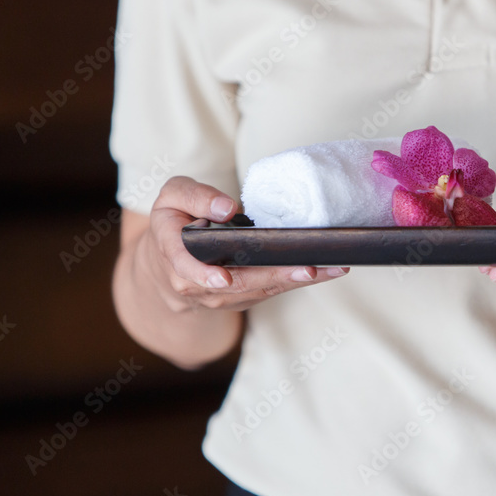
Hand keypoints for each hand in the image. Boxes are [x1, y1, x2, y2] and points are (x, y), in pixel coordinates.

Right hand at [144, 176, 348, 311]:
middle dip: (276, 276)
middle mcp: (198, 284)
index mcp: (175, 255)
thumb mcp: (172, 197)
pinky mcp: (241, 298)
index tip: (223, 278)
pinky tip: (325, 270)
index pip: (188, 269)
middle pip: (239, 284)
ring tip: (330, 268)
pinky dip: (297, 281)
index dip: (205, 275)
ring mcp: (221, 296)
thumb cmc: (174, 221)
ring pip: (260, 290)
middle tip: (308, 268)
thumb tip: (226, 207)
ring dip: (297, 281)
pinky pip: (269, 290)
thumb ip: (195, 197)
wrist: (166, 262)